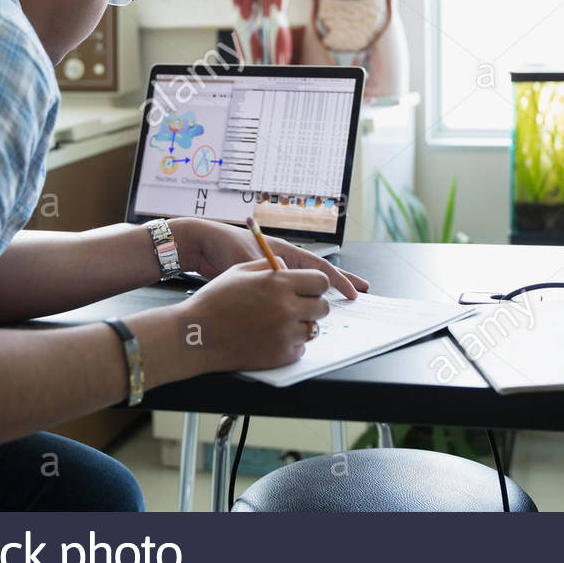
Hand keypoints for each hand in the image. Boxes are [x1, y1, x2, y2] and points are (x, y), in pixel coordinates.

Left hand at [171, 217, 369, 298]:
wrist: (202, 246)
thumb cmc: (225, 245)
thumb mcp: (250, 258)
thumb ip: (269, 271)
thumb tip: (287, 280)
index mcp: (283, 253)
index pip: (318, 267)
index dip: (339, 280)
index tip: (355, 292)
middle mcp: (282, 264)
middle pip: (317, 277)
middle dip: (340, 285)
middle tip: (361, 294)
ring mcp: (274, 276)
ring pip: (303, 289)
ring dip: (320, 298)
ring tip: (338, 308)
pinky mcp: (262, 288)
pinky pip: (287, 298)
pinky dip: (298, 306)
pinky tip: (304, 317)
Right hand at [180, 258, 330, 369]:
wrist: (196, 335)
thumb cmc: (214, 301)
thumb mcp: (240, 270)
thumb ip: (270, 266)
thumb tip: (288, 268)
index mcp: (278, 283)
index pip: (321, 281)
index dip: (315, 285)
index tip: (308, 289)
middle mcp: (286, 308)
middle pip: (323, 307)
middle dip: (312, 306)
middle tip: (295, 307)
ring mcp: (285, 334)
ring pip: (313, 329)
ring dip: (301, 326)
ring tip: (278, 323)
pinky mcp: (280, 356)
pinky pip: (300, 348)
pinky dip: (290, 344)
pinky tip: (271, 338)